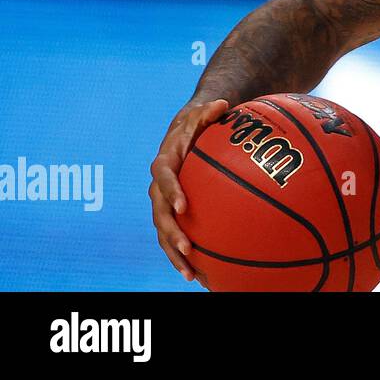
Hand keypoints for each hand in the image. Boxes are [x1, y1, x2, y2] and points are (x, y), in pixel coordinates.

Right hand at [148, 99, 229, 284]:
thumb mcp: (202, 113)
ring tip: (190, 274)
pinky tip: (201, 275)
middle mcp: (159, 186)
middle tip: (188, 249)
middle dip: (171, 233)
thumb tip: (221, 104)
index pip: (162, 177)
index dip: (171, 192)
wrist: (187, 133)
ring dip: (174, 254)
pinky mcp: (173, 214)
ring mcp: (163, 203)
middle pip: (159, 213)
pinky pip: (175, 237)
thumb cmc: (198, 123)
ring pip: (163, 232)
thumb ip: (208, 111)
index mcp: (165, 162)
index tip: (183, 207)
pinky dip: (184, 256)